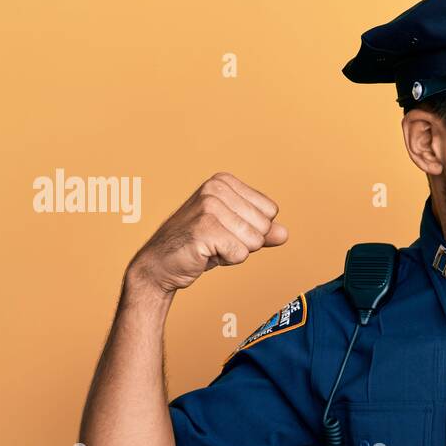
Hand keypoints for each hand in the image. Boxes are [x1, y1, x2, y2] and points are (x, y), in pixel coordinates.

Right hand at [126, 172, 286, 293]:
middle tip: (217, 241)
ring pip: (254, 241)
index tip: (226, 231)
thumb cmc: (199, 245)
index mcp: (224, 182)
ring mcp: (208, 207)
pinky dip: (226, 260)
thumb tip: (284, 234)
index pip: (270, 211)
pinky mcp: (204, 229)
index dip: (253, 229)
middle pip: (264, 226)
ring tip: (211, 247)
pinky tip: (205, 254)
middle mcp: (215, 188)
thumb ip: (262, 231)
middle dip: (245, 242)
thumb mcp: (235, 233)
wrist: (160, 264)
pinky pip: (240, 254)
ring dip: (235, 252)